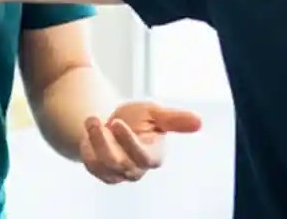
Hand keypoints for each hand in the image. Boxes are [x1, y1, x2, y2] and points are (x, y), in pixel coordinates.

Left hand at [79, 101, 201, 183]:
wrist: (114, 122)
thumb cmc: (139, 118)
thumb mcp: (154, 113)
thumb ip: (174, 119)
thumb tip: (199, 121)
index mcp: (153, 155)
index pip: (143, 156)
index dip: (129, 141)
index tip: (116, 123)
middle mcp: (137, 169)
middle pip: (119, 163)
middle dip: (103, 140)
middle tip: (95, 119)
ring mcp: (119, 173)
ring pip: (104, 165)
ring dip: (94, 141)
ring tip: (92, 119)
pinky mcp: (103, 172)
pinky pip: (92, 166)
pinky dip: (87, 148)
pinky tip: (89, 131)